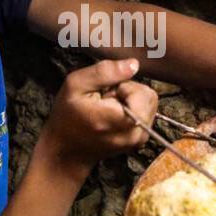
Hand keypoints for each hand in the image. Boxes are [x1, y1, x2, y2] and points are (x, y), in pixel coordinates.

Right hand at [38, 57, 158, 172]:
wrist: (66, 150)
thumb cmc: (67, 117)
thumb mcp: (75, 85)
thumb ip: (105, 71)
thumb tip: (133, 64)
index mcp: (120, 121)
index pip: (141, 91)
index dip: (123, 87)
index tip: (105, 95)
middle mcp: (135, 134)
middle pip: (149, 96)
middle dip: (128, 93)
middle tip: (105, 101)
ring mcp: (140, 139)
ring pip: (149, 103)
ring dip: (130, 101)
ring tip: (107, 109)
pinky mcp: (141, 139)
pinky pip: (147, 113)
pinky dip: (132, 110)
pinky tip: (113, 115)